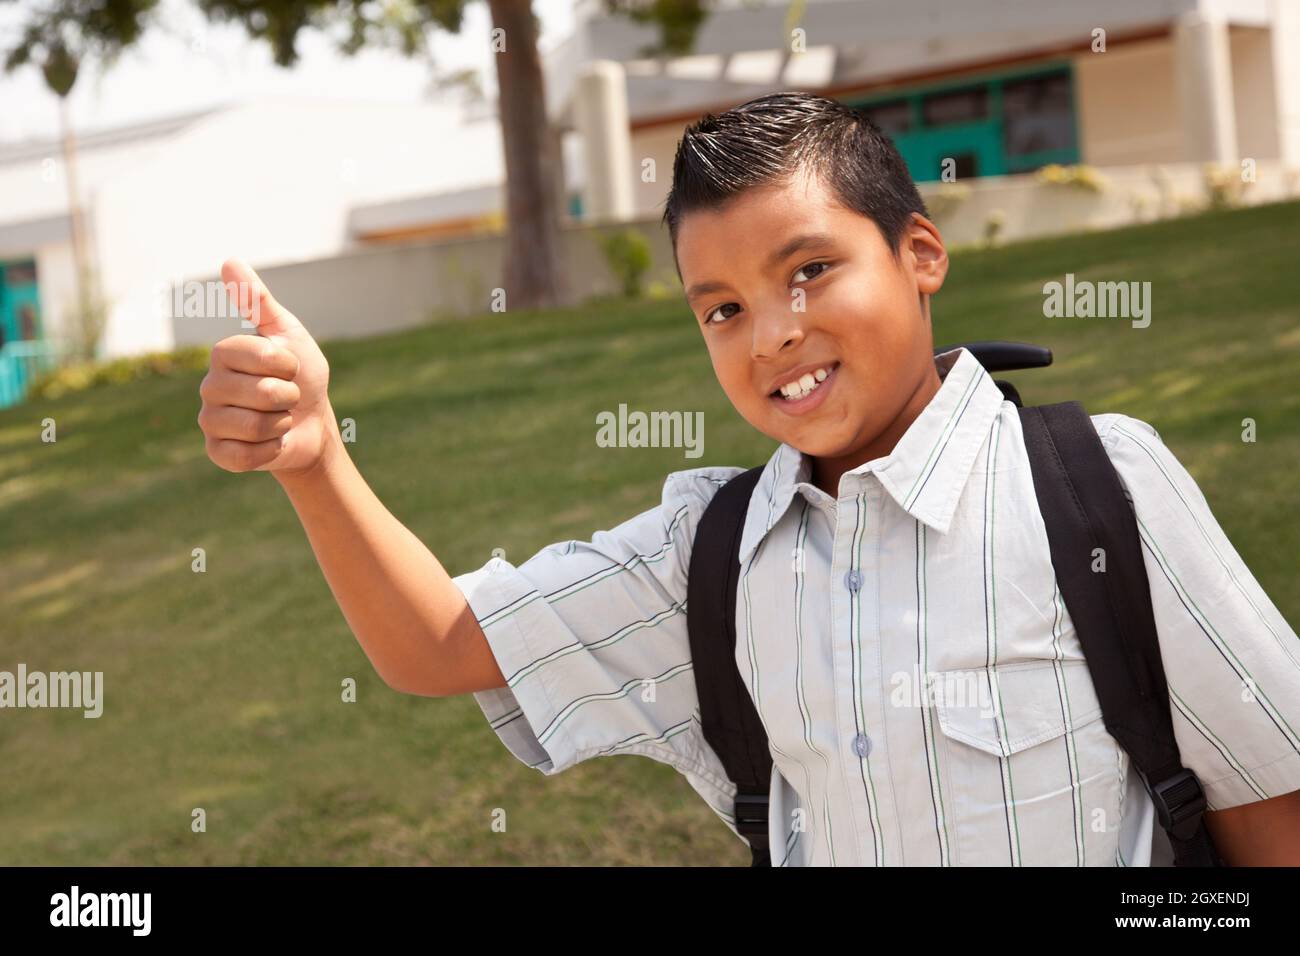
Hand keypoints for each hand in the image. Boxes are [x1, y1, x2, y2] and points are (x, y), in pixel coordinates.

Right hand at [198, 258, 335, 476]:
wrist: (312, 424)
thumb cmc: (302, 376)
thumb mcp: (288, 333)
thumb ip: (258, 301)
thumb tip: (229, 260)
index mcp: (224, 354)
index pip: (257, 356)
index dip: (286, 364)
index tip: (290, 367)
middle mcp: (210, 385)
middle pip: (260, 393)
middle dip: (289, 396)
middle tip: (287, 396)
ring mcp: (210, 420)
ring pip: (253, 425)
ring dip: (281, 424)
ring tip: (280, 418)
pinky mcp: (217, 452)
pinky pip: (243, 456)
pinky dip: (269, 451)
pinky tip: (270, 443)